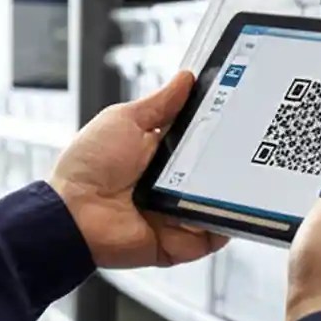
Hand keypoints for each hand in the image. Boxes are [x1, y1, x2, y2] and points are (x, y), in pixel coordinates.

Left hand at [49, 72, 227, 268]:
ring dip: (231, 194)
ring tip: (240, 178)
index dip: (222, 127)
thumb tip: (186, 79)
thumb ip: (160, 103)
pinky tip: (226, 210)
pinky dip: (222, 226)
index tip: (241, 112)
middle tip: (246, 147)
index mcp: (162, 153)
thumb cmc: (89, 165)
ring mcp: (178, 213)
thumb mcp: (125, 120)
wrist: (73, 214)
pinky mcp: (180, 241)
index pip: (203, 139)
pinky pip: (211, 236)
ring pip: (221, 203)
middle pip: (217, 171)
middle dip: (233, 160)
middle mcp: (174, 184)